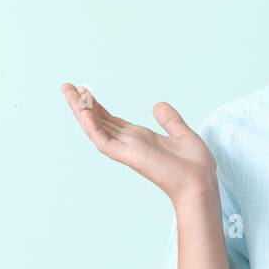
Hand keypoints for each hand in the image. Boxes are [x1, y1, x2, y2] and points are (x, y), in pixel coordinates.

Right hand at [60, 83, 217, 204]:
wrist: (201, 183)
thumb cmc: (195, 165)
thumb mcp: (182, 134)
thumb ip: (170, 120)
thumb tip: (158, 104)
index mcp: (140, 138)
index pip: (111, 120)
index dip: (97, 106)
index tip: (85, 90)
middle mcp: (129, 143)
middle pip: (98, 122)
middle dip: (82, 105)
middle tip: (67, 86)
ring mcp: (126, 150)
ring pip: (95, 129)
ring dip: (81, 111)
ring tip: (68, 91)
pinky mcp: (128, 156)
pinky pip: (104, 141)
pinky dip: (92, 127)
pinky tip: (83, 112)